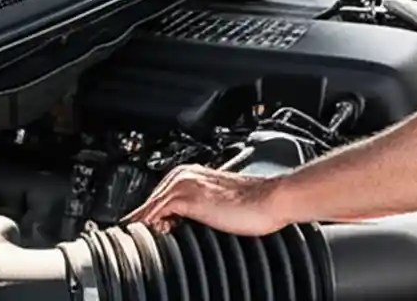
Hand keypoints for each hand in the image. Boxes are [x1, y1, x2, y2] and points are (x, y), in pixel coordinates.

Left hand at [122, 164, 287, 235]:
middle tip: (144, 241)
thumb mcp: (219, 204)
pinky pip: (155, 213)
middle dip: (145, 222)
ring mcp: (185, 185)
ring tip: (146, 243)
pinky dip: (150, 226)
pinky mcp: (188, 198)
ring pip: (149, 208)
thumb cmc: (255, 203)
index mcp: (190, 173)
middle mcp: (184, 175)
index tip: (147, 233)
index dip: (150, 217)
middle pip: (149, 202)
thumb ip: (201, 207)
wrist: (273, 198)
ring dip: (144, 226)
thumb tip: (186, 224)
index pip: (158, 198)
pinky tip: (154, 237)